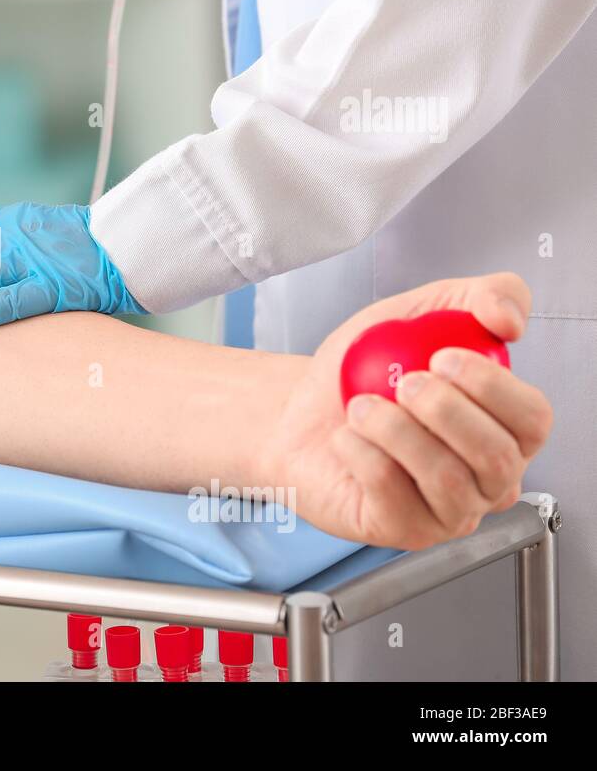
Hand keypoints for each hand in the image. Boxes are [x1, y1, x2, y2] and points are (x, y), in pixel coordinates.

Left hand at [258, 272, 551, 550]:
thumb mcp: (415, 315)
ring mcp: (448, 511)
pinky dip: (364, 456)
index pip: (532, 418)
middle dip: (447, 412)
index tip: (444, 357)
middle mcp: (487, 478)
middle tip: (403, 383)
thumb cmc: (361, 373)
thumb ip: (475, 298)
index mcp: (503, 429)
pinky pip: (394, 496)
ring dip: (398, 432)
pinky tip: (347, 438)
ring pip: (448, 481)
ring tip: (362, 406)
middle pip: (497, 456)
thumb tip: (509, 317)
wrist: (296, 411)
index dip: (495, 388)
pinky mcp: (402, 530)